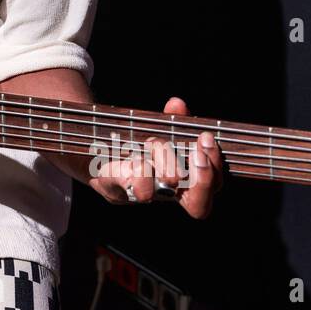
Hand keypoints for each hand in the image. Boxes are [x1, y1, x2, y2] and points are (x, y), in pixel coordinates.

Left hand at [87, 97, 223, 218]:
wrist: (94, 152)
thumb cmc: (134, 142)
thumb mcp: (158, 129)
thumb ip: (172, 120)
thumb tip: (177, 104)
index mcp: (184, 181)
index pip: (213, 187)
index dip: (215, 168)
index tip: (206, 138)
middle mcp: (165, 195)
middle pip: (198, 205)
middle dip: (200, 176)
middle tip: (194, 150)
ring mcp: (140, 196)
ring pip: (158, 192)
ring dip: (162, 161)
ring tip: (153, 141)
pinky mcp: (113, 189)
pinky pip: (125, 184)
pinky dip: (134, 167)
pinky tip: (136, 154)